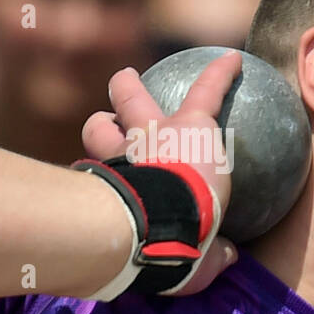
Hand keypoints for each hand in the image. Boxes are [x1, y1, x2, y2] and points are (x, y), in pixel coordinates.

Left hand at [81, 50, 241, 295]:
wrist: (148, 229)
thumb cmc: (194, 224)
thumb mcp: (214, 241)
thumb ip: (217, 247)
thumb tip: (226, 256)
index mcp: (193, 136)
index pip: (208, 91)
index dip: (219, 72)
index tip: (230, 57)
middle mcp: (152, 135)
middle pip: (131, 95)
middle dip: (126, 84)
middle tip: (124, 79)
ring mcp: (118, 154)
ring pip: (99, 127)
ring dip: (100, 127)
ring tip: (101, 131)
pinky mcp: (95, 177)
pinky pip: (85, 168)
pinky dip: (86, 176)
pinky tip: (83, 189)